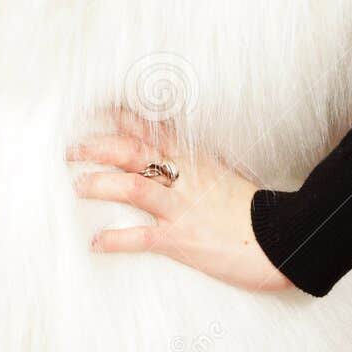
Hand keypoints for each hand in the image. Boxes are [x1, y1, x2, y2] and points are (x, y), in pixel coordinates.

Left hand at [67, 108, 292, 293]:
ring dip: (100, 184)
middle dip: (97, 146)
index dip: (119, 117)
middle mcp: (183, 176)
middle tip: (69, 148)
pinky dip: (115, 239)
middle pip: (132, 150)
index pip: (150, 128)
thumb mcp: (224, 172)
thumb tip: (170, 150)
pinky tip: (95, 242)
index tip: (93, 109)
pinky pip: (142, 237)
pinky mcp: (182, 239)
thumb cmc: (253, 208)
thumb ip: (195, 161)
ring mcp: (181, 207)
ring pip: (132, 186)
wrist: (282, 238)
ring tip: (77, 186)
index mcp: (193, 157)